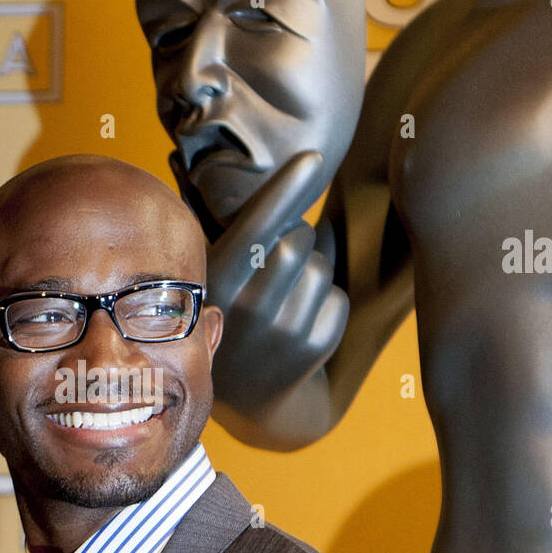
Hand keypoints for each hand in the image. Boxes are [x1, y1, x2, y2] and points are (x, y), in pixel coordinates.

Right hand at [206, 152, 348, 408]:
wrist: (244, 396)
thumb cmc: (227, 312)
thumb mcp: (213, 276)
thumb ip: (236, 233)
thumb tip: (281, 178)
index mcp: (214, 283)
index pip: (257, 228)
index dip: (285, 189)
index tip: (313, 157)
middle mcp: (245, 310)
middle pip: (297, 241)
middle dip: (296, 238)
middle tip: (275, 262)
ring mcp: (282, 333)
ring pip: (322, 269)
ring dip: (311, 271)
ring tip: (283, 297)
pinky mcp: (314, 349)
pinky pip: (338, 299)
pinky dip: (326, 303)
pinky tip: (298, 322)